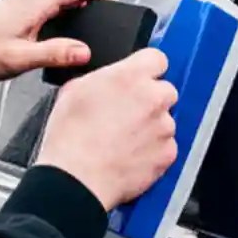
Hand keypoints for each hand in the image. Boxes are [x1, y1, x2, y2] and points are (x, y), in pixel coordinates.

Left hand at [0, 0, 115, 80]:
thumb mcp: (20, 58)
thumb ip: (55, 54)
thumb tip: (85, 53)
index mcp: (36, 0)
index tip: (115, 11)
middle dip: (96, 3)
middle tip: (109, 26)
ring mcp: (27, 1)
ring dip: (81, 10)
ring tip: (91, 34)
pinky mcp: (22, 9)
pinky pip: (53, 5)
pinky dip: (67, 16)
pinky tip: (67, 38)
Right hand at [36, 49, 178, 210]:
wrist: (76, 179)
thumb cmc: (70, 138)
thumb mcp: (74, 91)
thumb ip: (103, 79)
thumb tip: (110, 80)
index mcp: (130, 77)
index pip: (157, 59)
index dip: (147, 70)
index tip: (140, 79)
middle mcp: (153, 98)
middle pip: (166, 90)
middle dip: (151, 100)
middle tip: (128, 114)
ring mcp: (163, 127)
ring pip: (166, 121)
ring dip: (151, 127)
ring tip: (124, 141)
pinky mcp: (168, 153)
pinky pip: (166, 147)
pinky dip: (153, 151)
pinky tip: (130, 156)